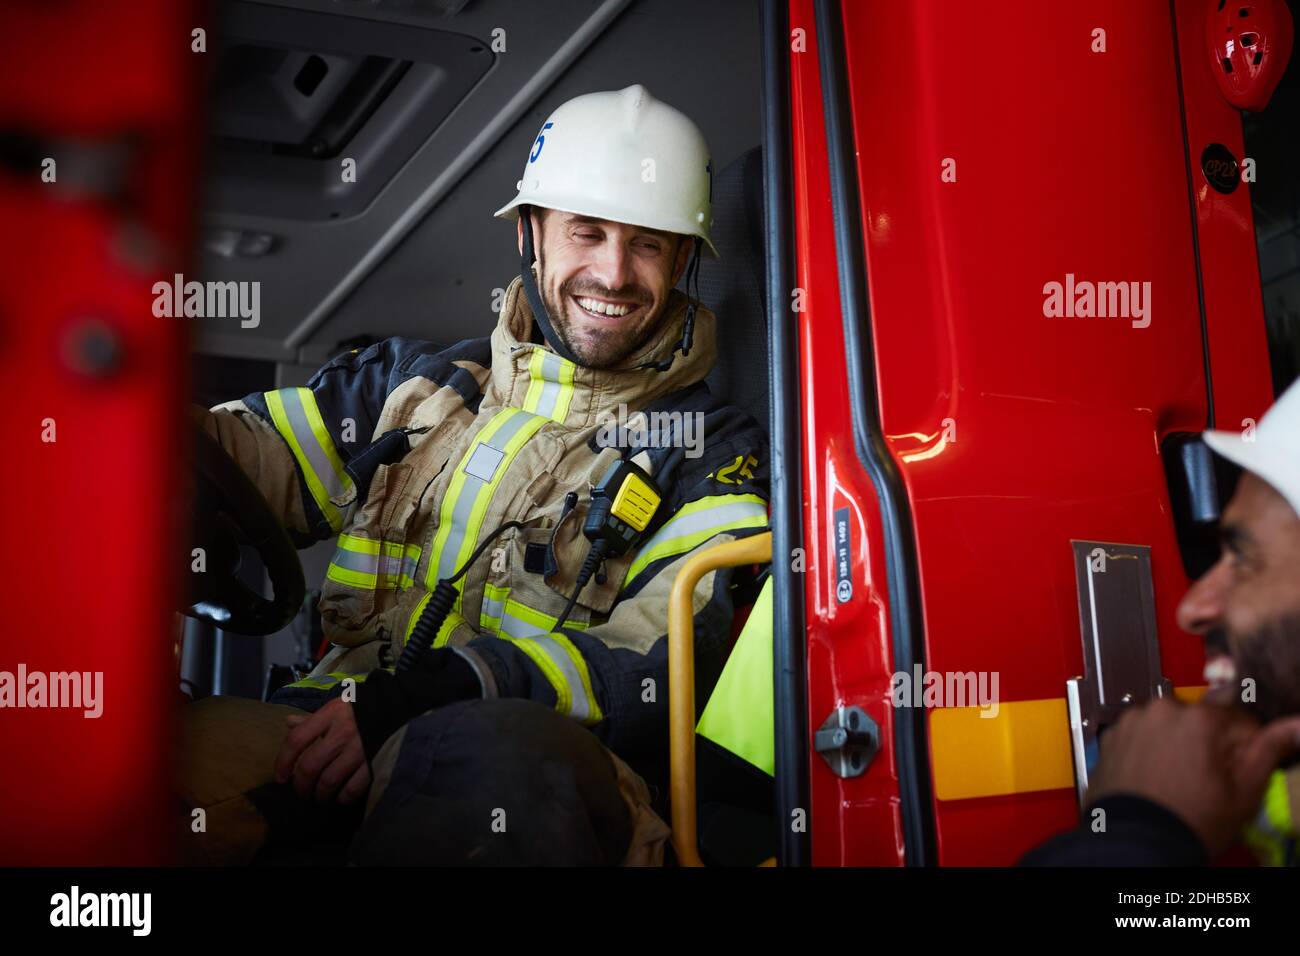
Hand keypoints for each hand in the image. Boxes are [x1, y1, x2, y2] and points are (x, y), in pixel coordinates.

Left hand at [274, 698, 371, 804]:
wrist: (400, 706)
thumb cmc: (364, 707)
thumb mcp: (337, 706)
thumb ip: (313, 719)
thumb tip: (288, 724)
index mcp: (330, 714)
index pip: (297, 740)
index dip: (283, 762)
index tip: (281, 777)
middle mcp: (342, 732)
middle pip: (310, 766)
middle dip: (301, 786)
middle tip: (302, 792)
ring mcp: (359, 748)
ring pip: (329, 781)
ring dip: (320, 794)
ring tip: (320, 797)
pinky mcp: (375, 762)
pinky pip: (353, 787)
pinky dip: (343, 797)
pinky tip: (341, 797)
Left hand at [1087, 696, 1299, 856]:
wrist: (1135, 842)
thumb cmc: (1191, 820)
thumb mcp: (1243, 790)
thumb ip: (1268, 749)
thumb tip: (1295, 726)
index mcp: (1198, 717)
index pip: (1236, 717)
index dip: (1241, 744)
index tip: (1235, 766)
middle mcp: (1160, 710)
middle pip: (1197, 719)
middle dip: (1205, 742)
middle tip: (1203, 778)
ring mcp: (1131, 722)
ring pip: (1166, 725)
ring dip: (1174, 744)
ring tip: (1175, 780)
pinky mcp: (1110, 737)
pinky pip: (1139, 735)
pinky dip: (1146, 749)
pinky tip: (1152, 776)